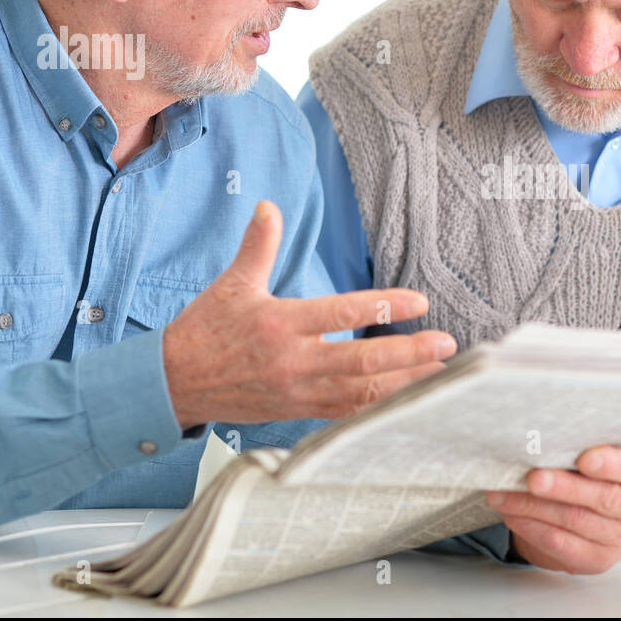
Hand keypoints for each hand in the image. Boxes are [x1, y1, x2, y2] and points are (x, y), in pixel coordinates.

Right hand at [162, 200, 456, 426]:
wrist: (173, 384)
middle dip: (408, 354)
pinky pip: (346, 414)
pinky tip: (409, 404)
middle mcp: (293, 362)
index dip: (383, 306)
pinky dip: (379, 410)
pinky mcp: (298, 412)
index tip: (420, 301)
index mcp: (279, 323)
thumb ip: (258, 246)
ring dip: (404, 386)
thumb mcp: (232, 284)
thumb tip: (268, 207)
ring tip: (442, 376)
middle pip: (361, 361)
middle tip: (447, 345)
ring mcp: (298, 392)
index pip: (341, 312)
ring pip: (360, 393)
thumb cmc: (204, 330)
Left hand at [485, 446, 620, 573]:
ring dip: (534, 506)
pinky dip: (531, 526)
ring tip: (506, 492)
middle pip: (602, 498)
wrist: (590, 519)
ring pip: (574, 521)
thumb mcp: (599, 458)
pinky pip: (559, 543)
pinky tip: (512, 513)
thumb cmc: (592, 478)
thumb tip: (546, 436)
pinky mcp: (597, 561)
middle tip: (533, 477)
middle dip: (563, 487)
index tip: (583, 458)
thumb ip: (584, 448)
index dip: (608, 464)